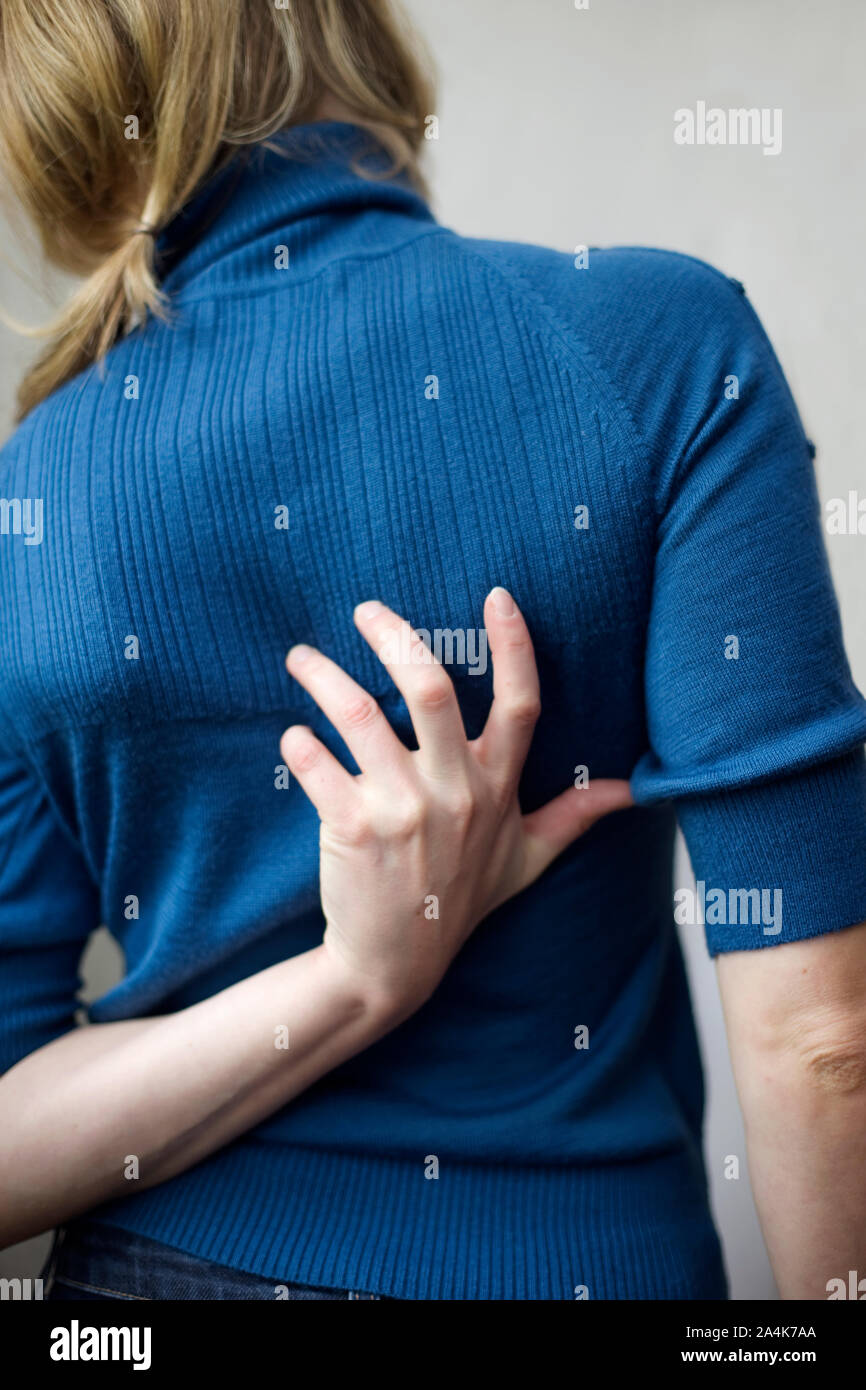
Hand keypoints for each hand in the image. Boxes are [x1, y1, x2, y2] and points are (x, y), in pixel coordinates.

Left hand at [281, 589, 632, 1017]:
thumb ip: (574, 816)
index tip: (497, 595)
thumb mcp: (527, 860)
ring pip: (360, 715)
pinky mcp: (351, 828)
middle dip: (395, 636)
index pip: (520, 706)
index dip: (514, 647)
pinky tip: (293, 736)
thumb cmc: (461, 903)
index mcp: (498, 790)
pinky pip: (317, 765)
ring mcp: (402, 810)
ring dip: (325, 677)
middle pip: (432, 689)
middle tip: (364, 610)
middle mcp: (455, 794)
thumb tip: (634, 791)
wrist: (393, 966)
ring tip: (301, 659)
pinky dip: (298, 743)